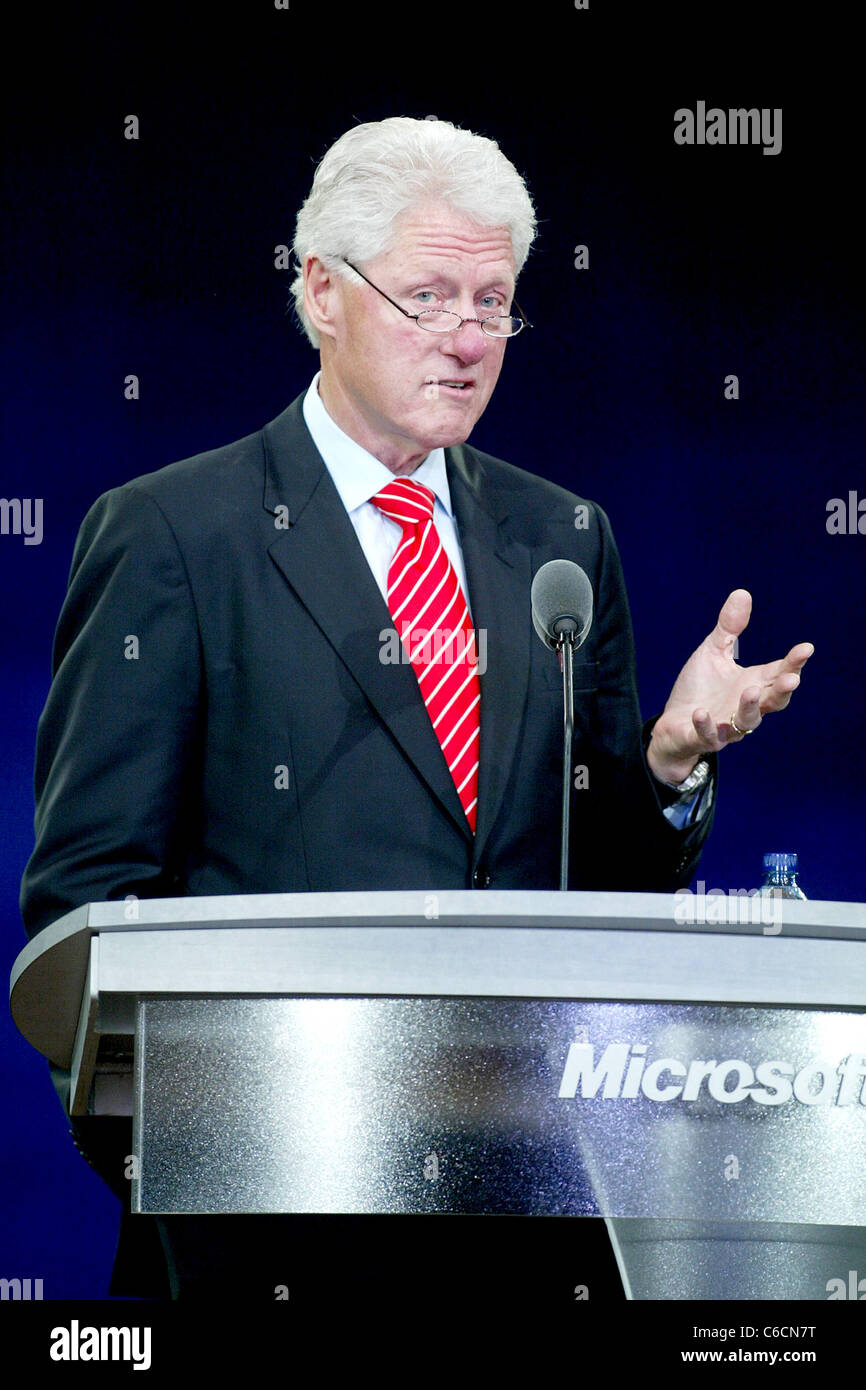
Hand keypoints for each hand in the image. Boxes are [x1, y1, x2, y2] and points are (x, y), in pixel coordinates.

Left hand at [646, 589, 813, 784]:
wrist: (673, 724)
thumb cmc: (699, 688)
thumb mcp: (712, 653)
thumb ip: (729, 628)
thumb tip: (743, 592)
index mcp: (753, 683)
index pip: (779, 673)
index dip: (794, 663)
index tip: (806, 648)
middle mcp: (746, 706)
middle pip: (774, 700)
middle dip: (783, 690)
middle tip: (791, 679)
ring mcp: (728, 725)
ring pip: (747, 720)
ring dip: (750, 706)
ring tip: (750, 691)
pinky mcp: (704, 738)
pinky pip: (709, 735)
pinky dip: (706, 725)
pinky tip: (702, 712)